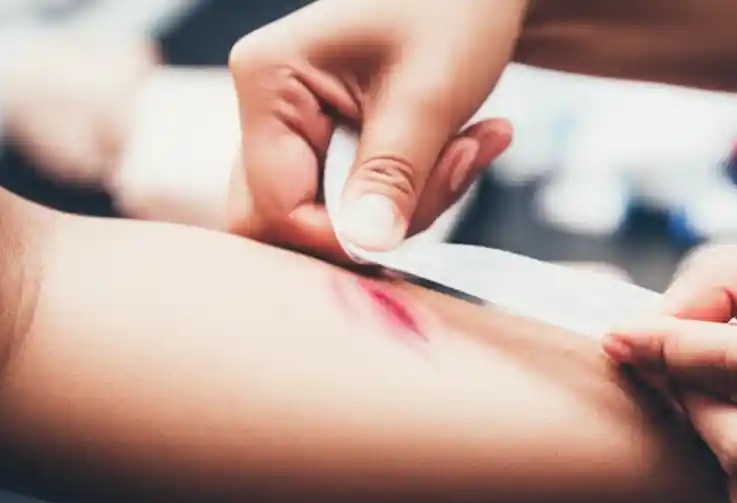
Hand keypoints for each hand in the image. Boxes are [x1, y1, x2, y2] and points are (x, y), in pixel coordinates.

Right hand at [228, 0, 520, 259]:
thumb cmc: (452, 10)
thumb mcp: (428, 94)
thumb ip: (394, 172)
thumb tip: (367, 245)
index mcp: (269, 81)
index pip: (277, 206)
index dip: (342, 236)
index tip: (413, 219)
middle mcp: (264, 108)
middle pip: (284, 222)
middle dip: (371, 225)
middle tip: (450, 176)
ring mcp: (292, 130)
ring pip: (327, 218)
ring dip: (409, 205)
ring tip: (471, 148)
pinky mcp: (327, 146)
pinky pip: (356, 202)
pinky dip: (415, 194)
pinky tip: (464, 149)